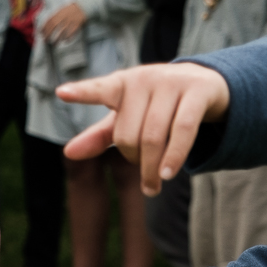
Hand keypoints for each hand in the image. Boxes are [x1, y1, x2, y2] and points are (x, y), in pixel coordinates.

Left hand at [40, 2, 87, 41]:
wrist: (83, 6)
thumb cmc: (71, 10)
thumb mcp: (61, 10)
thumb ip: (55, 16)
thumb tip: (46, 24)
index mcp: (59, 13)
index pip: (49, 20)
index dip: (44, 27)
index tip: (41, 33)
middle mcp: (64, 17)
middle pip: (54, 26)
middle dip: (48, 33)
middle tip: (45, 40)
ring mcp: (71, 21)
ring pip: (62, 30)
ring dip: (57, 38)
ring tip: (54, 43)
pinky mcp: (77, 24)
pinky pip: (72, 32)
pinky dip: (68, 37)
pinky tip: (65, 41)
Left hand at [57, 63, 231, 194]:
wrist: (205, 84)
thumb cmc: (157, 105)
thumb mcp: (127, 118)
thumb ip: (99, 136)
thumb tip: (68, 153)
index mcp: (121, 84)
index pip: (99, 90)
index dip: (81, 93)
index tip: (61, 93)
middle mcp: (144, 78)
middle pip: (128, 133)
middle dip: (133, 159)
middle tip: (143, 174)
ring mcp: (172, 82)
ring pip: (153, 135)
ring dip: (152, 168)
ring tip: (152, 188)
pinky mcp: (197, 91)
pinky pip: (183, 130)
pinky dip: (174, 156)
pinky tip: (167, 175)